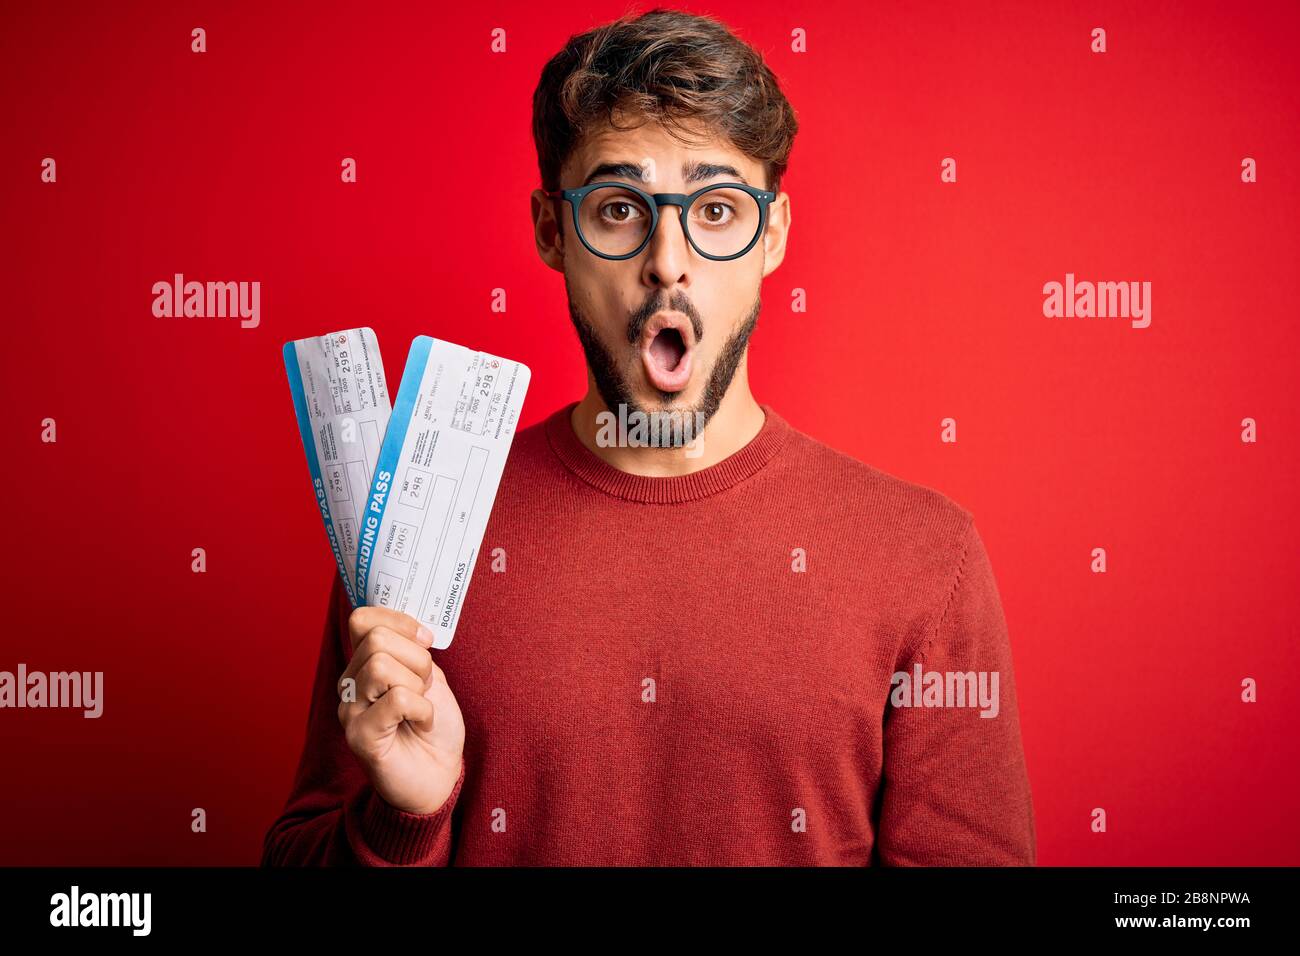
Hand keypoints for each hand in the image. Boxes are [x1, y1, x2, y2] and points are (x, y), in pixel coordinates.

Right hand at [337, 606, 464, 814]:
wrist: (439, 773)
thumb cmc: (432, 725)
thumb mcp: (427, 676)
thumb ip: (412, 650)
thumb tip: (414, 628)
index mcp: (363, 665)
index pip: (362, 619)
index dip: (399, 621)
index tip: (426, 641)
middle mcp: (349, 685)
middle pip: (376, 639)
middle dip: (417, 659)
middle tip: (425, 688)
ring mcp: (350, 710)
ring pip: (382, 666)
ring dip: (418, 685)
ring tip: (420, 707)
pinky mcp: (359, 736)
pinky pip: (397, 699)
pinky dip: (422, 709)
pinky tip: (421, 724)